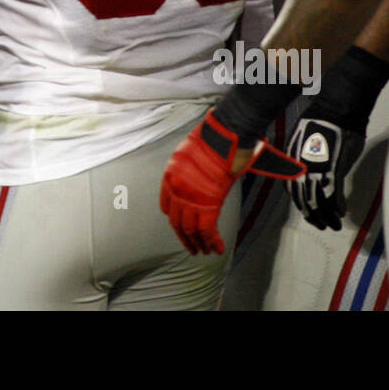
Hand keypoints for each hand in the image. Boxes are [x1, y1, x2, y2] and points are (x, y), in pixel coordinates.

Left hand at [161, 109, 304, 254]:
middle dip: (184, 238)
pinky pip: (207, 230)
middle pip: (176, 222)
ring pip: (190, 230)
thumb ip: (187, 171)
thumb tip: (196, 181)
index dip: (174, 218)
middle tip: (191, 248)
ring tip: (204, 252)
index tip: (181, 226)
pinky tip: (217, 249)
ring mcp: (190, 198)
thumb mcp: (188, 154)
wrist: (223, 137)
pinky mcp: (208, 205)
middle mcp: (176, 190)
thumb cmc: (210, 141)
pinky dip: (212, 242)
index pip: (166, 205)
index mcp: (169, 177)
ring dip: (197, 243)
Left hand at [286, 117, 363, 230]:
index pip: (293, 189)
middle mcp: (301, 167)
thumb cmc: (322, 122)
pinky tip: (342, 213)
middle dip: (314, 215)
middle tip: (321, 225)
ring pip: (319, 200)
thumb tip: (313, 174)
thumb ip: (306, 160)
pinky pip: (334, 194)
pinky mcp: (334, 170)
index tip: (308, 212)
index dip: (301, 204)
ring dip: (327, 216)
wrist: (336, 112)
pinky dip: (338, 206)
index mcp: (293, 160)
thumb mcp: (305, 141)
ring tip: (334, 225)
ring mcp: (316, 169)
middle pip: (305, 198)